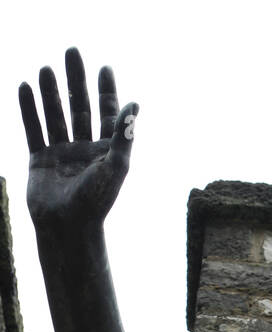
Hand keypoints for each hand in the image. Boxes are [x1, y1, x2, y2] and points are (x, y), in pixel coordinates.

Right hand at [19, 47, 136, 234]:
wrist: (67, 228)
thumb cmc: (96, 202)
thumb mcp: (115, 166)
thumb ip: (124, 135)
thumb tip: (134, 104)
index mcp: (105, 152)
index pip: (107, 114)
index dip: (106, 91)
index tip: (104, 67)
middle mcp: (84, 150)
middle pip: (80, 107)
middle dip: (76, 80)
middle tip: (72, 52)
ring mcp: (61, 154)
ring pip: (55, 115)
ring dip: (51, 92)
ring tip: (46, 68)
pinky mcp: (40, 160)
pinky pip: (34, 129)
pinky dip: (28, 109)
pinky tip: (25, 87)